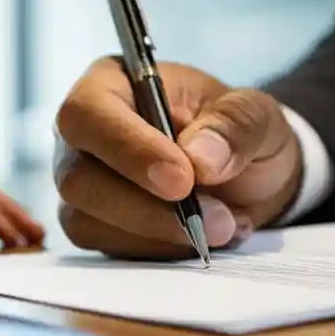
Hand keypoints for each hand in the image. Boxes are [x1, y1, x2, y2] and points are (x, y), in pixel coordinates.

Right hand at [54, 58, 301, 256]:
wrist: (244, 177)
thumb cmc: (236, 131)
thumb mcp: (256, 114)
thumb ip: (235, 124)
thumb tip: (200, 158)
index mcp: (110, 84)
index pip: (88, 112)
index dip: (127, 148)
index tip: (182, 180)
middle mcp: (82, 136)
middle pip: (78, 178)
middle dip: (146, 207)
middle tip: (215, 219)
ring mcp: (82, 185)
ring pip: (88, 221)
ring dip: (158, 234)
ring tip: (223, 225)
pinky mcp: (93, 226)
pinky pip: (109, 250)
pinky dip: (160, 251)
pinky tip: (198, 237)